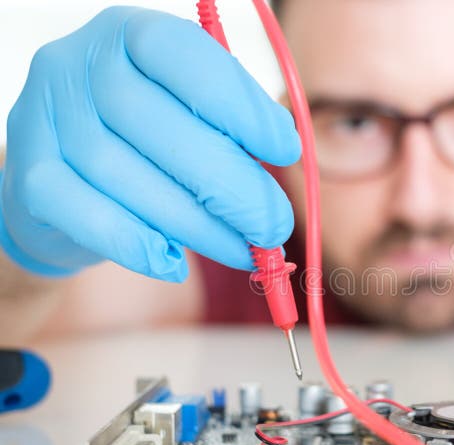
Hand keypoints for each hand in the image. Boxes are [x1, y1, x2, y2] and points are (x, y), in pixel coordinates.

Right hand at [0, 7, 299, 280]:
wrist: (66, 178)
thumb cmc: (145, 140)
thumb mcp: (188, 112)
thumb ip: (230, 123)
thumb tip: (287, 153)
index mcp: (129, 35)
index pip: (186, 58)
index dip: (242, 107)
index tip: (286, 151)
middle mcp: (78, 64)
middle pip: (160, 127)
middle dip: (231, 185)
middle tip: (273, 226)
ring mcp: (43, 117)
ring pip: (126, 177)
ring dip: (196, 225)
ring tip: (243, 250)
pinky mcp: (29, 175)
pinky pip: (86, 214)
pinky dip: (135, 244)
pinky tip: (175, 264)